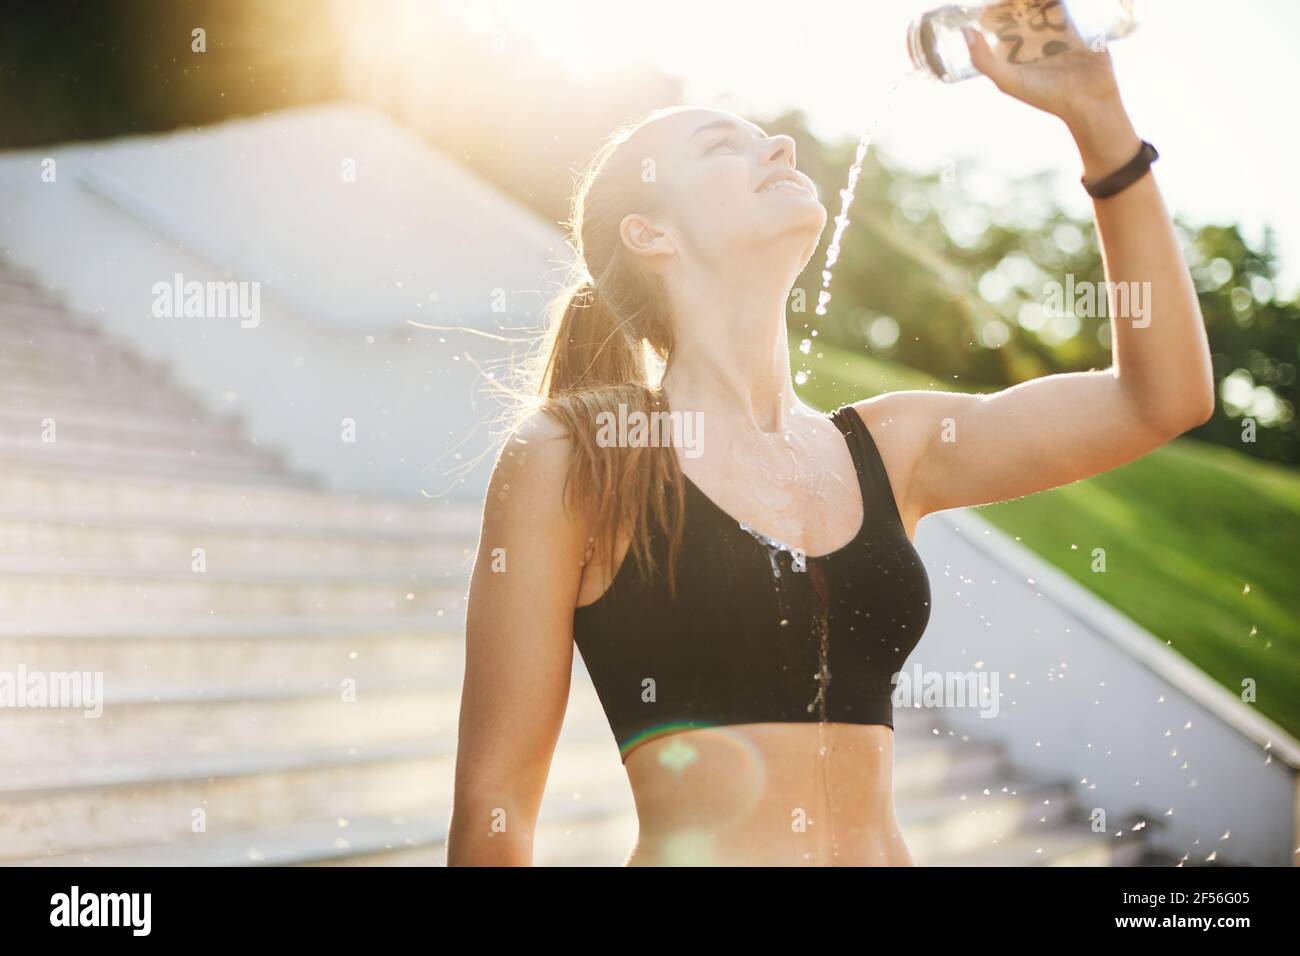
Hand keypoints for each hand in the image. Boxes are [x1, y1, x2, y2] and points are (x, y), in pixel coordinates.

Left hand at [962, 14, 1140, 179]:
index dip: (998, 8)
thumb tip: (965, 31)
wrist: (1089, 102)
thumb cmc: (1046, 95)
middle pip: (1028, 9)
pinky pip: (1077, 5)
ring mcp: (1062, 32)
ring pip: (1051, 4)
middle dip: (1021, 2)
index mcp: (1019, 51)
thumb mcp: (1008, 81)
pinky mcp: (1085, 26)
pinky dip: (1071, 0)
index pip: (1005, 21)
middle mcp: (1039, 40)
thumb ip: (984, 60)